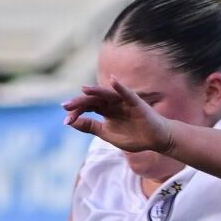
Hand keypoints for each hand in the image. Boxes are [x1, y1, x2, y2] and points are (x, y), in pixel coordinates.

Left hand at [62, 77, 176, 155]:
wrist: (155, 140)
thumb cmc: (134, 136)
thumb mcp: (107, 134)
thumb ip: (90, 127)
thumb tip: (71, 122)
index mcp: (105, 110)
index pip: (87, 107)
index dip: (76, 113)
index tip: (66, 121)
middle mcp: (112, 103)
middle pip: (93, 99)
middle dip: (79, 102)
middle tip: (65, 105)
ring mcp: (123, 101)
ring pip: (107, 94)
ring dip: (95, 91)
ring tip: (83, 89)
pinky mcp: (136, 102)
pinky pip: (127, 93)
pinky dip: (120, 87)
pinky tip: (113, 80)